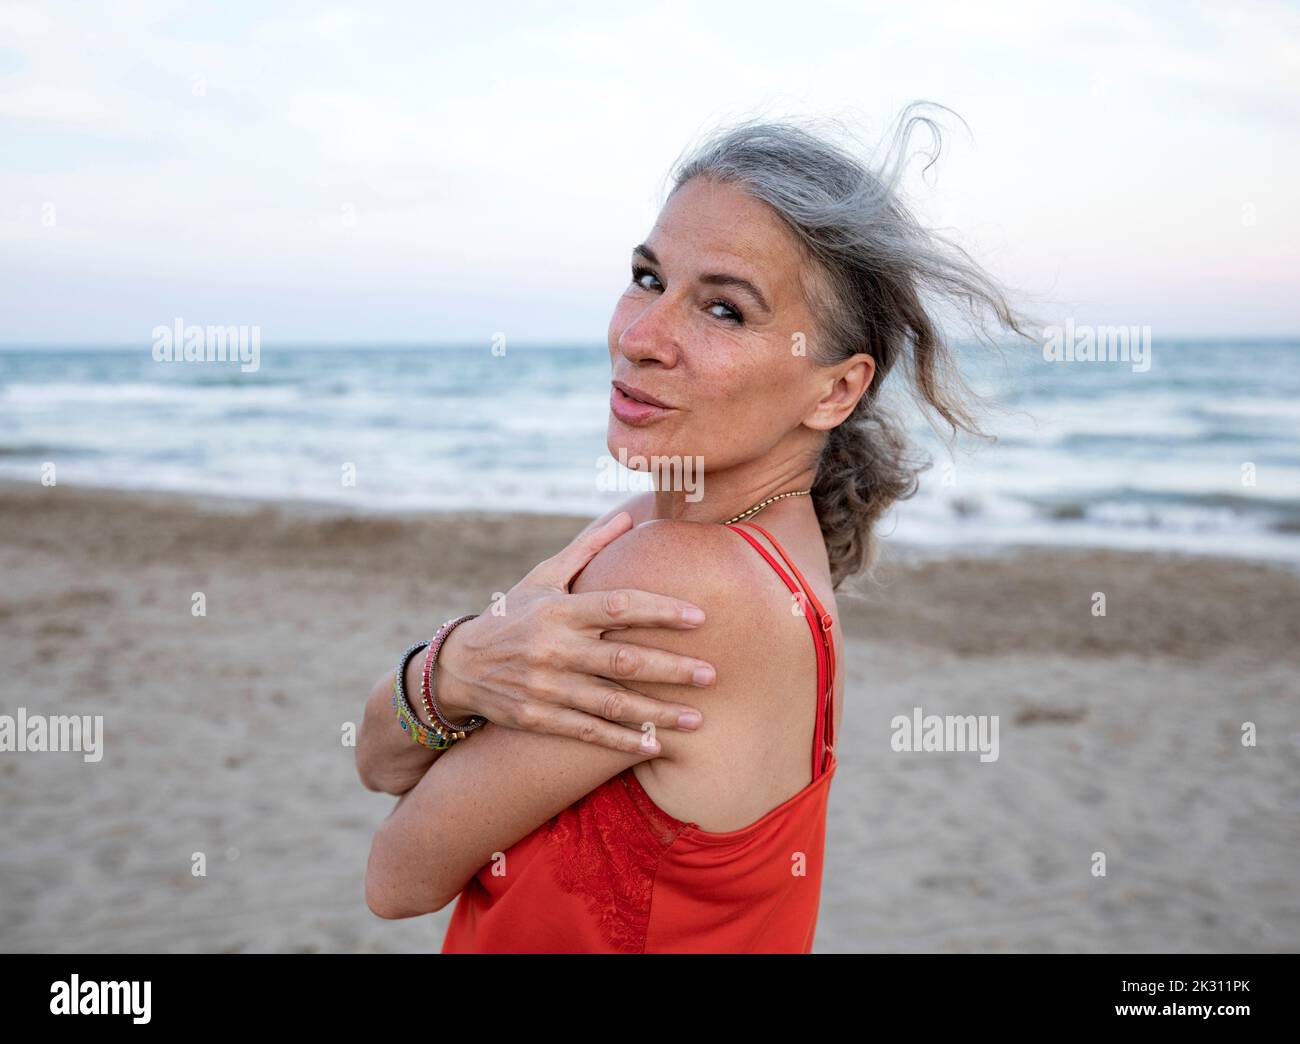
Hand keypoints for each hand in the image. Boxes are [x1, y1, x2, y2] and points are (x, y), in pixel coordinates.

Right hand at [434, 511, 712, 754]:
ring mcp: (547, 688)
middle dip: (670, 669)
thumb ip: (588, 549)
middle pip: (622, 661)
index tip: (698, 617)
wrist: (459, 667)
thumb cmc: (514, 615)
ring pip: (611, 704)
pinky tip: (657, 746)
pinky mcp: (539, 718)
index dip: (659, 610)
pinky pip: (588, 733)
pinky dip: (622, 742)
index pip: (618, 607)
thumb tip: (629, 516)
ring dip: (656, 714)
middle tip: (711, 674)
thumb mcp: (543, 578)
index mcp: (560, 611)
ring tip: (697, 719)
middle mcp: (555, 650)